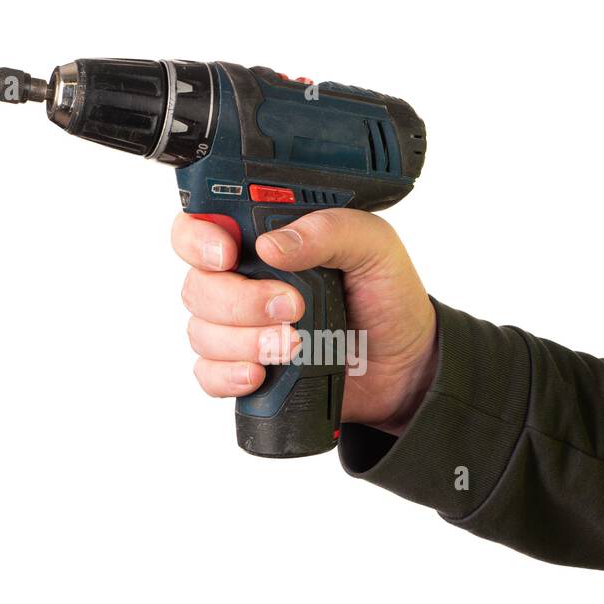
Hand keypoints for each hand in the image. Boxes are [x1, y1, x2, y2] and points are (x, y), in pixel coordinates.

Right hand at [171, 208, 437, 434]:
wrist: (405, 365)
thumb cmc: (388, 298)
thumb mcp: (374, 247)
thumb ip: (329, 231)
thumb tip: (273, 245)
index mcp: (264, 240)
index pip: (201, 227)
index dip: (198, 239)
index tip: (226, 254)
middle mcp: (242, 281)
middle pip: (198, 286)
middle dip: (239, 301)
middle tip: (291, 306)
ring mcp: (240, 328)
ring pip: (201, 332)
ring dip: (244, 341)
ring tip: (293, 344)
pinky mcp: (244, 369)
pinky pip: (208, 374)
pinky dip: (229, 376)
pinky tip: (261, 373)